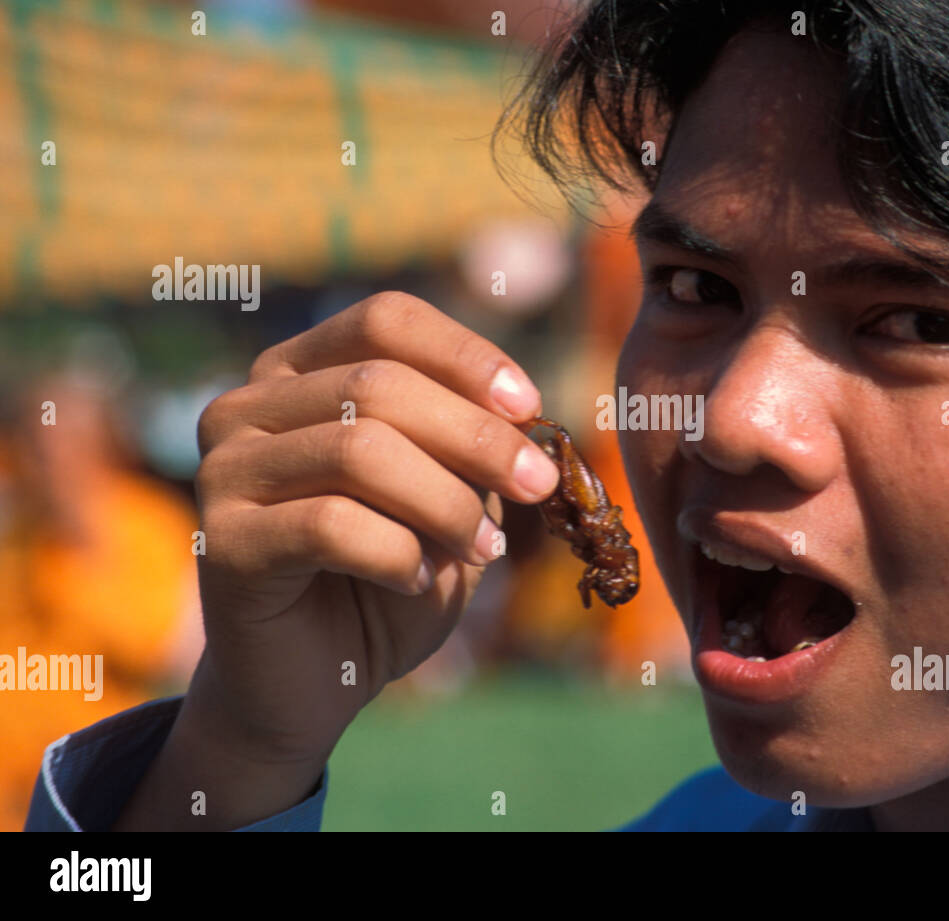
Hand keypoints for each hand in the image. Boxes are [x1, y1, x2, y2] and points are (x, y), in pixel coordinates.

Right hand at [114, 292, 558, 828]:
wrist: (316, 681)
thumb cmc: (389, 576)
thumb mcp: (448, 499)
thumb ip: (470, 449)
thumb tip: (523, 411)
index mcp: (300, 373)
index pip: (384, 320)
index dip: (465, 354)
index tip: (531, 406)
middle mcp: (247, 406)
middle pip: (378, 386)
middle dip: (477, 438)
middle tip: (539, 485)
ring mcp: (224, 470)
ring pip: (358, 450)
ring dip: (446, 503)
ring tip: (482, 551)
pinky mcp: (222, 542)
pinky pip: (330, 524)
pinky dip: (397, 552)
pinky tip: (417, 579)